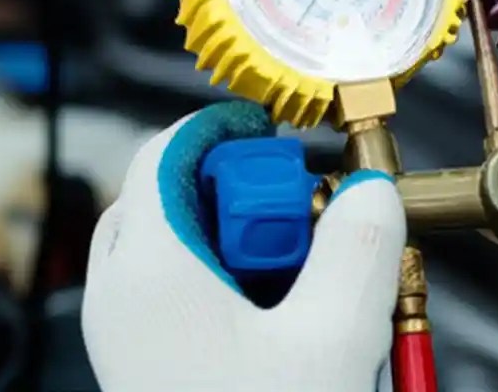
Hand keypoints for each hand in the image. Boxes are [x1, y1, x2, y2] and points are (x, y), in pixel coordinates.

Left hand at [81, 101, 404, 391]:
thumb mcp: (333, 338)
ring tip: (316, 294)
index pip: (172, 147)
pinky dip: (249, 291)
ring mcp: (134, 332)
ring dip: (259, 249)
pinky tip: (300, 332)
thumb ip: (361, 246)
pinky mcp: (155, 363)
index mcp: (149, 266)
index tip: (298, 152)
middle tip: (317, 232)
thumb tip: (372, 191)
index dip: (239, 134)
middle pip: (182, 194)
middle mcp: (124, 292)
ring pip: (193, 246)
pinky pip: (196, 294)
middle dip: (259, 199)